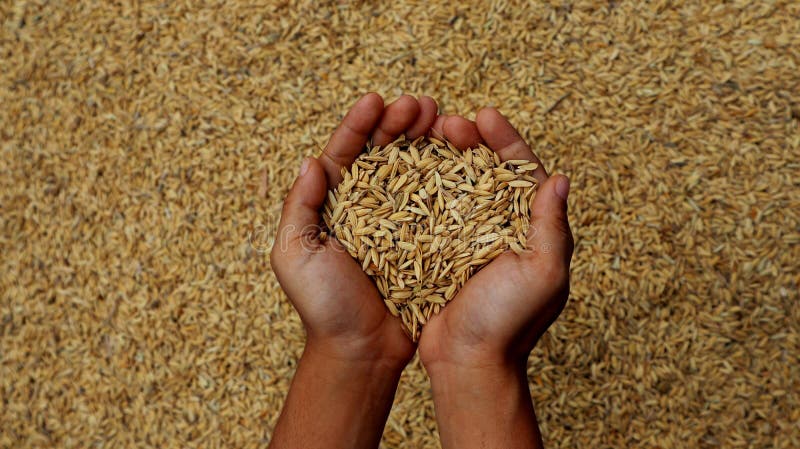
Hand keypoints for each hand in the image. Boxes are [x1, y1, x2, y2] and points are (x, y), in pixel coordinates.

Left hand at [271, 93, 437, 367]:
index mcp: (330, 206)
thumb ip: (299, 208)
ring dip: (425, 141)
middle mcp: (364, 209)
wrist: (361, 351)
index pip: (344, 155)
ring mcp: (396, 223)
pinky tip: (460, 156)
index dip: (358, 125)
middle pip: (382, 154)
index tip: (375, 101)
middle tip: (421, 104)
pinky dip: (446, 177)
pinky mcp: (423, 240)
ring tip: (442, 118)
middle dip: (398, 124)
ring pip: (411, 171)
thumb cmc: (323, 308)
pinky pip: (435, 203)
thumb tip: (311, 161)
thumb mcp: (295, 256)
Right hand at [419, 108, 573, 448]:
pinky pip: (427, 210)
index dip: (506, 139)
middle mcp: (499, 229)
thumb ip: (552, 226)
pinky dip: (418, 186)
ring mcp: (465, 239)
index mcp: (530, 229)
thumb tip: (559, 178)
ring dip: (440, 156)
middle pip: (484, 171)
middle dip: (469, 140)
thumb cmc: (509, 322)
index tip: (485, 114)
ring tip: (422, 135)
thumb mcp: (543, 273)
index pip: (522, 172)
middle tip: (446, 122)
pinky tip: (403, 168)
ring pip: (454, 184)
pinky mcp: (436, 250)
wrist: (466, 363)